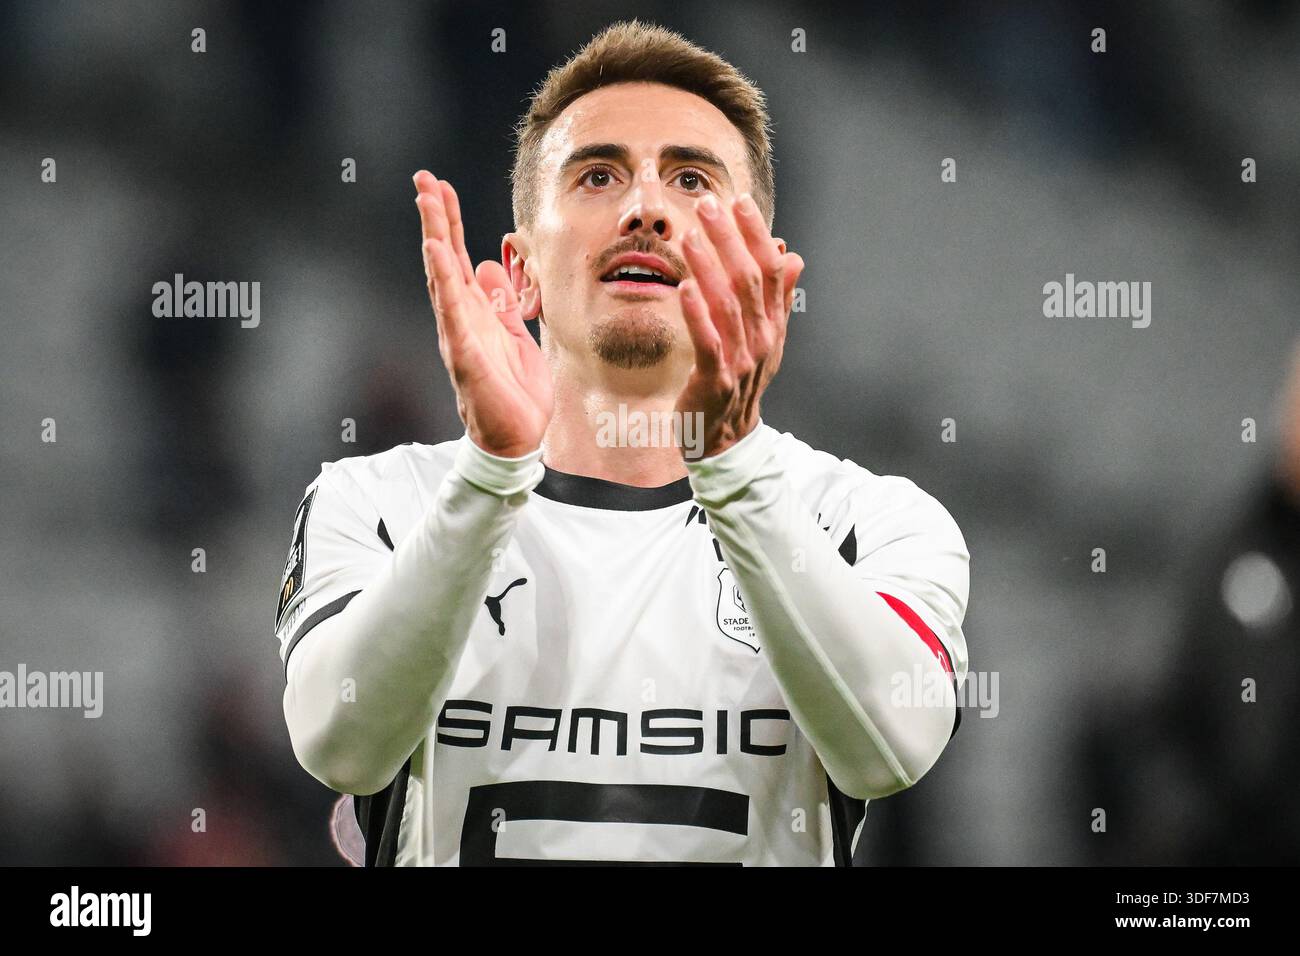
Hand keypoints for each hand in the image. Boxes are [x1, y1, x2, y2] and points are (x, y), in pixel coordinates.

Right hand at [414, 171, 552, 457]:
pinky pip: (452, 313)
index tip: (440, 188)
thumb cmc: (515, 392)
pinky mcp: (465, 354)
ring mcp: (459, 335)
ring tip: (427, 202)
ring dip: (435, 238)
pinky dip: (444, 283)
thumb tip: (487, 265)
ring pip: (443, 278)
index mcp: (474, 313)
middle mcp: (461, 319)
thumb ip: (502, 303)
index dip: (450, 223)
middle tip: (424, 179)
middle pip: (444, 259)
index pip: (458, 258)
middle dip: (435, 218)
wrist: (517, 438)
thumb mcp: (516, 335)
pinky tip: (437, 254)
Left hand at [674, 192, 804, 458]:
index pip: (771, 269)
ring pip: (728, 305)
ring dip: (708, 267)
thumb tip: (792, 256)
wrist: (726, 436)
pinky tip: (684, 286)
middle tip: (708, 205)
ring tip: (689, 235)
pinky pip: (708, 342)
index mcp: (773, 324)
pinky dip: (697, 313)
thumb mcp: (764, 338)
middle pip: (749, 279)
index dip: (756, 234)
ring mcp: (741, 360)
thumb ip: (778, 297)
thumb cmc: (738, 380)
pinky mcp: (716, 379)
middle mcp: (762, 338)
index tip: (739, 201)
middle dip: (729, 239)